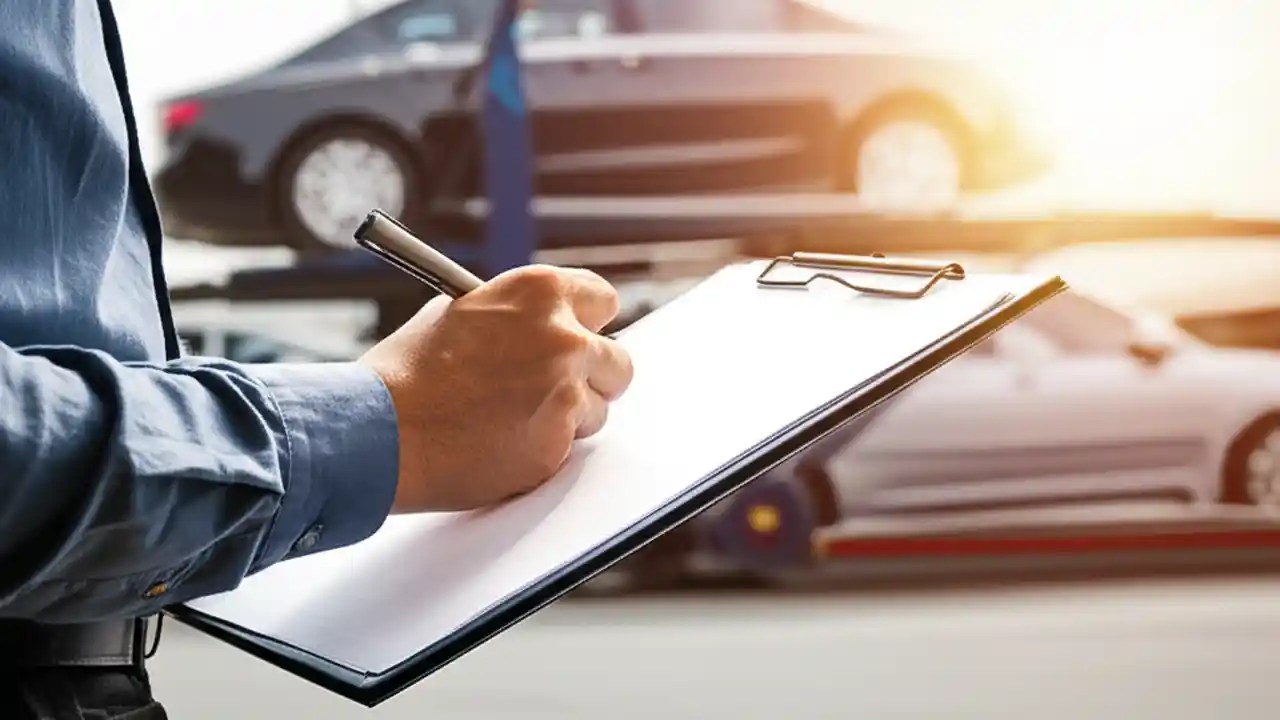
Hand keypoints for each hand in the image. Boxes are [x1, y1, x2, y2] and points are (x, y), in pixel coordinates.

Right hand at [360, 265, 633, 512]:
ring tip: (511, 420)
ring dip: (568, 418)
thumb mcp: (457, 314)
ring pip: (598, 410)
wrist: (377, 431)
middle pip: (618, 361)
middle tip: (561, 388)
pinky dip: (543, 449)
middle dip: (593, 377)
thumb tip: (537, 324)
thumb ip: (512, 316)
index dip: (589, 322)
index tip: (581, 336)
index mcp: (540, 293)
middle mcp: (564, 338)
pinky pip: (569, 447)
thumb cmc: (406, 373)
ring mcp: (566, 392)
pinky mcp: (557, 443)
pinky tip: (499, 444)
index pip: (603, 300)